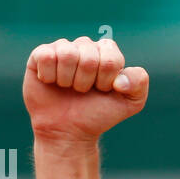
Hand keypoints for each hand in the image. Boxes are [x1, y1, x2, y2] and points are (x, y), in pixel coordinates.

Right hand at [23, 36, 148, 144]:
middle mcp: (85, 46)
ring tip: (68, 88)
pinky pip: (46, 56)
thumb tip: (119, 79)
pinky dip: (49, 76)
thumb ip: (139, 84)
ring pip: (67, 54)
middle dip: (86, 82)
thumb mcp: (130, 103)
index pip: (110, 57)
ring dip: (68, 80)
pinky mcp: (40, 55)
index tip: (102, 90)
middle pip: (88, 57)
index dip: (106, 79)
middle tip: (83, 91)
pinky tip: (51, 82)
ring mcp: (62, 49)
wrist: (68, 131)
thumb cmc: (98, 114)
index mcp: (107, 53)